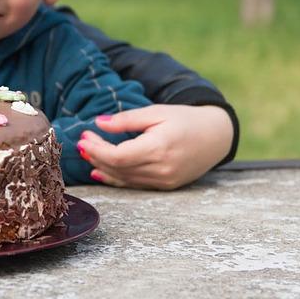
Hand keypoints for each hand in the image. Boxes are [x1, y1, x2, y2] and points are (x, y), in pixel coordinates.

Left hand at [77, 104, 233, 189]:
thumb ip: (126, 119)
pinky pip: (134, 184)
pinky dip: (115, 178)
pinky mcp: (166, 186)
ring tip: (87, 153)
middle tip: (82, 142)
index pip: (117, 156)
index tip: (83, 136)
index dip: (96, 148)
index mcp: (158, 148)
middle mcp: (161, 169)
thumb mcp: (156, 112)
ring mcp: (164, 180)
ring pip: (124, 178)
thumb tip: (98, 122)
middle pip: (118, 168)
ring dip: (102, 166)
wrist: (217, 136)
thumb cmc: (185, 119)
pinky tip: (99, 172)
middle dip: (95, 155)